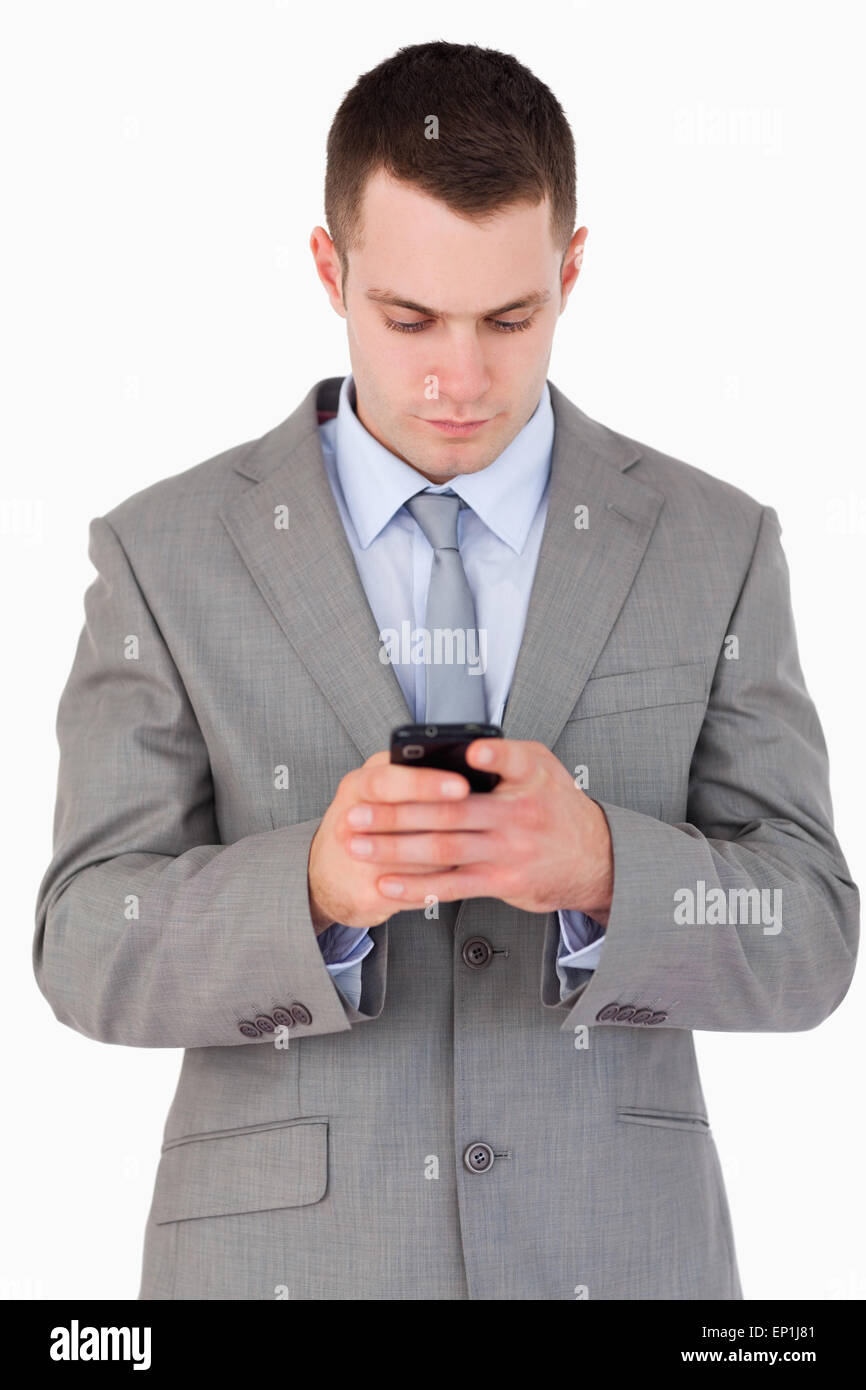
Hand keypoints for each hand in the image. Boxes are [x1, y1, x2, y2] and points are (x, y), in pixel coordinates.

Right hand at [307, 750, 472, 930]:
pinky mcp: (366, 892)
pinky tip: (460, 871)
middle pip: (400, 820)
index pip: (388, 781)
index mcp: (357, 786)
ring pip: (415, 858)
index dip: (426, 784)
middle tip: (473, 811)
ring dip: (450, 852)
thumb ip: (409, 773)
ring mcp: (355, 860)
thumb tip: (465, 769)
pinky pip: (416, 888)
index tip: (461, 784)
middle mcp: (350, 820)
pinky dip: (441, 881)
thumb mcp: (378, 787)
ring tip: (474, 843)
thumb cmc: (367, 821)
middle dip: (441, 816)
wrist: (330, 873)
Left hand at [333, 738, 613, 922]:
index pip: (512, 759)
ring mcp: (509, 849)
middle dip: (395, 813)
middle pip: (450, 811)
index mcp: (530, 776)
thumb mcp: (545, 768)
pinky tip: (387, 882)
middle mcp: (519, 814)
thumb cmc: (556, 806)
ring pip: (442, 848)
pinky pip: (452, 885)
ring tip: (357, 844)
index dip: (492, 755)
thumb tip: (460, 750)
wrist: (594, 859)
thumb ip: (507, 755)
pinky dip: (416, 886)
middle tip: (356, 813)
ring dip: (393, 848)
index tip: (471, 752)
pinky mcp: (502, 880)